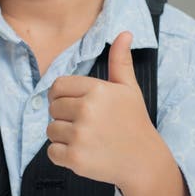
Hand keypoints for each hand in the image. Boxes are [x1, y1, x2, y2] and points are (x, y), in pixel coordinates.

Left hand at [46, 31, 155, 186]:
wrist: (144, 162)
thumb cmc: (135, 122)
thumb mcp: (129, 89)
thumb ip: (120, 61)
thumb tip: (124, 33)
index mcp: (97, 90)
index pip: (57, 86)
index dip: (63, 96)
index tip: (77, 105)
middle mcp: (86, 110)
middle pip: (52, 108)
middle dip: (64, 116)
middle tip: (86, 124)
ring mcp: (80, 135)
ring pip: (50, 130)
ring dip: (63, 136)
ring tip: (86, 138)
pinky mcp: (75, 158)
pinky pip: (51, 152)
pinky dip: (62, 155)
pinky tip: (82, 152)